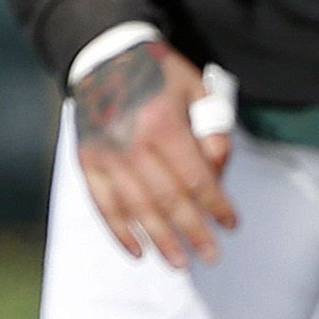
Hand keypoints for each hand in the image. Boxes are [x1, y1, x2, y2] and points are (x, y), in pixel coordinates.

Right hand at [71, 40, 236, 266]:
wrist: (104, 55)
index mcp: (163, 123)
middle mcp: (132, 142)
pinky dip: (119, 232)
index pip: (196, 178)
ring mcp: (106, 154)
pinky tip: (138, 252)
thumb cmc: (158, 75)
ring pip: (136, 208)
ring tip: (180, 263)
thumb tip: (216, 173)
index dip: (216, 205)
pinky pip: (103, 204)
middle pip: (168, 200)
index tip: (231, 224)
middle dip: (193, 232)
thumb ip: (213, 130)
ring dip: (160, 240)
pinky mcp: (88, 160)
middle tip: (211, 256)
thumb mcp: (195, 89)